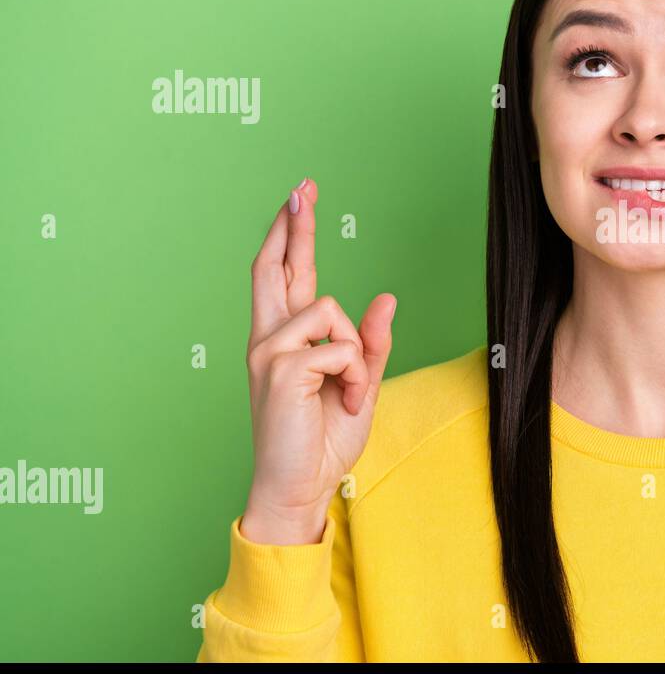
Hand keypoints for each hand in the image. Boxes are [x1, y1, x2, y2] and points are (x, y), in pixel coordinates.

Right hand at [241, 177, 396, 543]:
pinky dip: (355, 375)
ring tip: (349, 393)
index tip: (299, 198)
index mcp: (285, 341)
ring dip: (357, 354)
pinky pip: (340, 347)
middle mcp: (269, 339)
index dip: (292, 235)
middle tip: (303, 187)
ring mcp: (270, 352)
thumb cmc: (323, 440)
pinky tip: (342, 402)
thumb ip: (371, 343)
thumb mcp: (360, 385)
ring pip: (331, 311)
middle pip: (278, 267)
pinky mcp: (280, 368)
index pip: (285, 276)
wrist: (303, 486)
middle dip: (294, 225)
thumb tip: (386, 298)